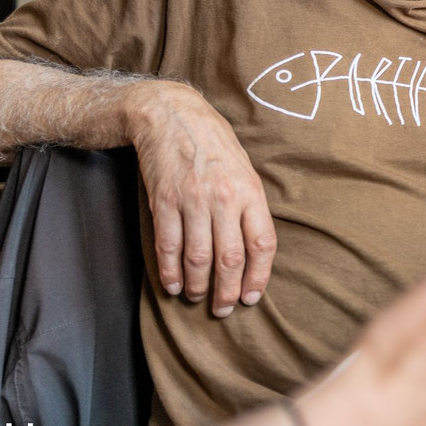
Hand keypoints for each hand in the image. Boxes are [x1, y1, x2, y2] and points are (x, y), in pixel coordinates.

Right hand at [129, 81, 276, 316]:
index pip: (262, 243)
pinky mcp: (163, 202)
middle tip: (224, 310)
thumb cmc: (214, 144)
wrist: (171, 115)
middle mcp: (223, 198)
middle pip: (230, 258)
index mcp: (250, 190)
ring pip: (198, 258)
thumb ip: (250, 205)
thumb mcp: (244, 169)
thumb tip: (254, 248)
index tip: (251, 296)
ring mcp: (192, 200)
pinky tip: (174, 285)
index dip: (258, 276)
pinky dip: (170, 272)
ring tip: (199, 299)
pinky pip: (168, 246)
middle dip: (227, 291)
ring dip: (199, 286)